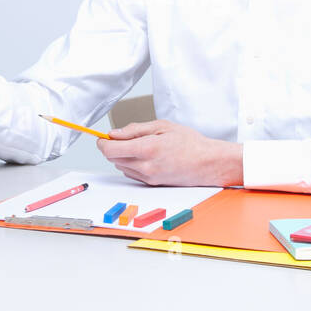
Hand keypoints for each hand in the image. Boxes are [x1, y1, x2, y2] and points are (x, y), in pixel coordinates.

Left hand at [97, 120, 243, 186]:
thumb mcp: (162, 126)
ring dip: (123, 157)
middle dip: (113, 148)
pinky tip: (147, 156)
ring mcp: (148, 178)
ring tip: (140, 146)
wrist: (208, 163)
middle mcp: (145, 166)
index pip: (110, 150)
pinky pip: (132, 174)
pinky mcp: (152, 184)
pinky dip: (133, 164)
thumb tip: (114, 134)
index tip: (103, 137)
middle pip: (113, 159)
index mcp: (147, 149)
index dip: (102, 143)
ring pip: (121, 167)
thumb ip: (135, 129)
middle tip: (122, 138)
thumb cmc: (190, 143)